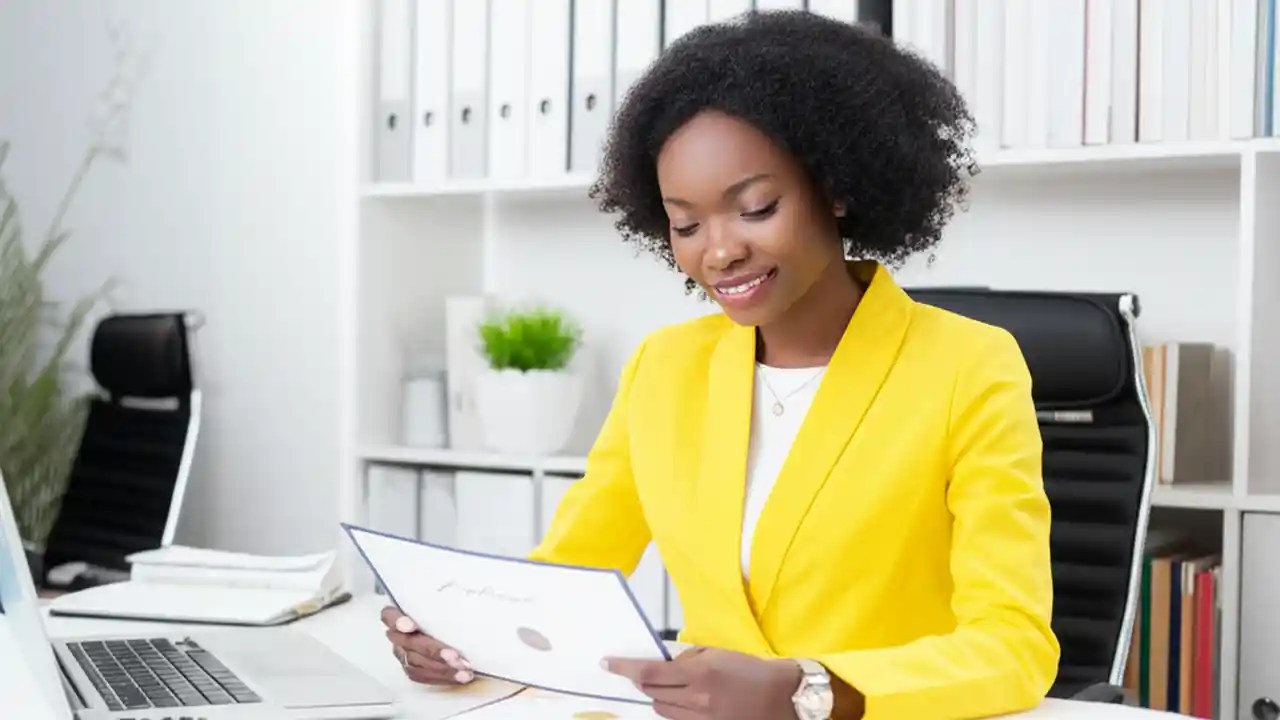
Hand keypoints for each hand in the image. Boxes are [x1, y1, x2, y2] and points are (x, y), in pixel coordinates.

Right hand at [380, 605, 473, 684]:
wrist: (443, 624)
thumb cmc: (443, 608)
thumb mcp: (441, 601)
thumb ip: (444, 601)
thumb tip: (467, 593)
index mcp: (398, 613)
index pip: (390, 615)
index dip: (398, 622)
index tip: (411, 626)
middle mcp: (397, 635)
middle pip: (409, 644)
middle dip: (433, 651)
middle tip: (455, 657)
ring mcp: (402, 653)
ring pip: (416, 664)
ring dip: (441, 669)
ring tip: (464, 671)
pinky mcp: (410, 668)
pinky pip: (422, 676)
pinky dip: (442, 677)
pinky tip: (459, 677)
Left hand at [603, 646, 801, 719]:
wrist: (780, 698)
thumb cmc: (751, 670)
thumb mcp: (717, 653)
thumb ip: (687, 657)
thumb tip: (665, 662)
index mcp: (698, 673)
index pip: (649, 671)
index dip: (624, 667)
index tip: (607, 663)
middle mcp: (695, 698)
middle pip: (650, 691)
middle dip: (643, 680)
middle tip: (644, 672)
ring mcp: (700, 718)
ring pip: (661, 708)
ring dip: (659, 695)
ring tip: (674, 686)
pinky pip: (677, 719)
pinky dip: (673, 708)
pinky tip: (685, 700)